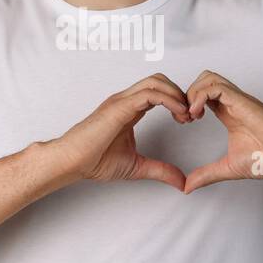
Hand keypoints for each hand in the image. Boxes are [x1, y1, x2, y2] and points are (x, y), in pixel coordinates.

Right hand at [51, 74, 194, 190]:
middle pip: (160, 80)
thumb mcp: (137, 167)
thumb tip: (181, 182)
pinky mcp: (120, 106)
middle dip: (180, 93)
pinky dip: (169, 100)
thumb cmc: (94, 161)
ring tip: (186, 115)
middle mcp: (125, 100)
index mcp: (129, 109)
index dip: (177, 101)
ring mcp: (122, 101)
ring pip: (156, 81)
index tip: (188, 119)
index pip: (158, 91)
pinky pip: (150, 94)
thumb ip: (160, 171)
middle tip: (191, 115)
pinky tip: (178, 114)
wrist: (71, 161)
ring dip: (177, 94)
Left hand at [182, 70, 262, 193]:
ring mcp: (237, 100)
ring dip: (193, 93)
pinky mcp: (242, 101)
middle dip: (186, 94)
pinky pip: (216, 87)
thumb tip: (188, 187)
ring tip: (191, 115)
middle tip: (185, 117)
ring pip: (208, 78)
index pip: (202, 94)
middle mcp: (232, 103)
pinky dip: (200, 96)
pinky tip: (198, 114)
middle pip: (203, 79)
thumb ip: (207, 175)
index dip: (187, 103)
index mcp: (228, 113)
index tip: (184, 122)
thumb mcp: (228, 168)